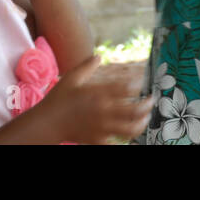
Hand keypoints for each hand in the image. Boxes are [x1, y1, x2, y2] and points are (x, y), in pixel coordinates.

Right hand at [39, 55, 153, 143]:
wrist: (47, 123)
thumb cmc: (58, 99)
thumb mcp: (71, 78)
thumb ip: (86, 66)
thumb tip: (99, 56)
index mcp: (98, 93)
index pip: (126, 88)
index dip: (139, 84)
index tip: (145, 82)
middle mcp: (103, 110)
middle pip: (134, 110)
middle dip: (147, 105)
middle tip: (152, 100)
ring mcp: (102, 127)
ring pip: (131, 129)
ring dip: (142, 123)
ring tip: (146, 117)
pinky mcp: (98, 140)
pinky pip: (118, 143)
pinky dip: (128, 141)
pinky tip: (133, 136)